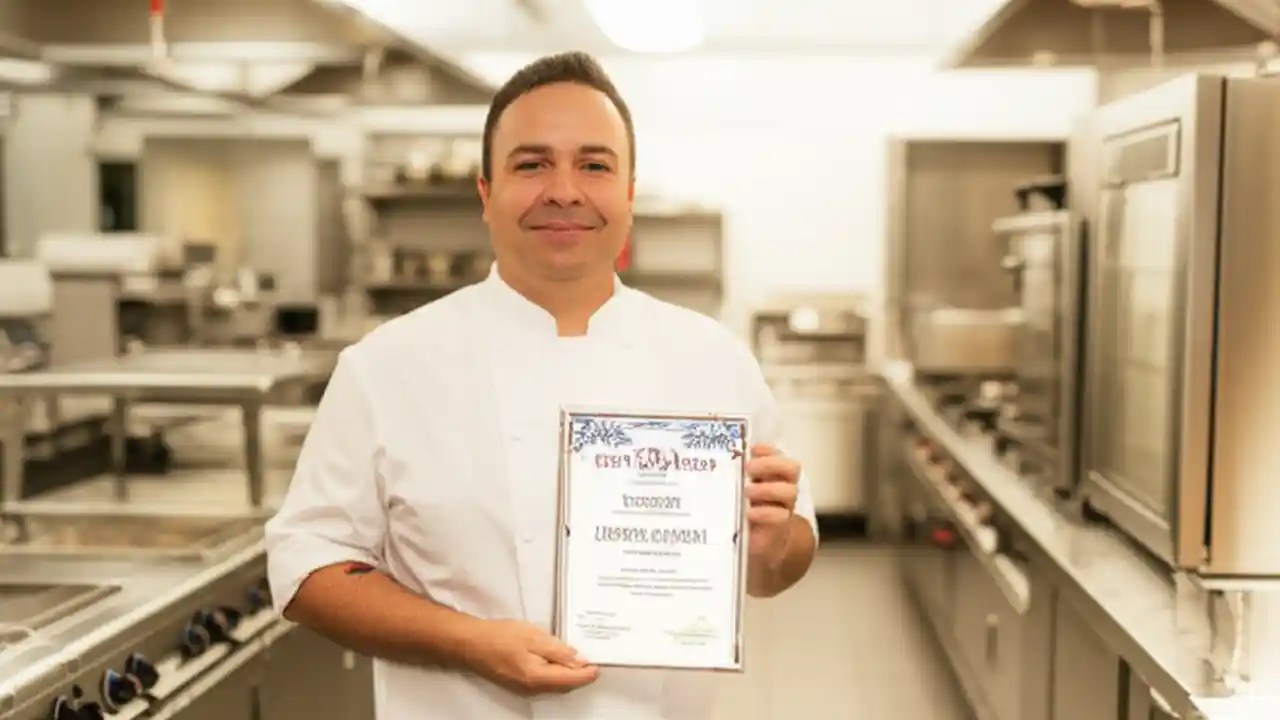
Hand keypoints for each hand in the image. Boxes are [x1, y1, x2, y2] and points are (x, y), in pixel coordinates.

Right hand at [463, 619, 598, 696]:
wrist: (471, 643)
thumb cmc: (501, 636)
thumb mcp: (533, 637)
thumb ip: (558, 650)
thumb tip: (580, 661)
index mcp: (537, 677)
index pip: (570, 680)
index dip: (587, 674)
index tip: (599, 666)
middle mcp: (532, 688)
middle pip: (563, 686)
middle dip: (579, 676)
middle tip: (592, 660)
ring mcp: (524, 688)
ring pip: (554, 685)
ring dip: (567, 675)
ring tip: (578, 659)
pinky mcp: (518, 683)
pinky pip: (544, 682)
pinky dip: (555, 674)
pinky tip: (558, 661)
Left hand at [745, 444, 799, 564]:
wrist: (757, 543)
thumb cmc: (745, 511)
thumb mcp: (738, 491)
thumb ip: (736, 477)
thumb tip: (717, 461)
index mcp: (774, 475)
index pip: (780, 456)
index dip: (769, 451)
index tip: (752, 451)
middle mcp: (783, 488)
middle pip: (792, 469)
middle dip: (770, 465)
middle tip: (749, 469)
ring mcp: (785, 507)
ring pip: (789, 492)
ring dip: (767, 489)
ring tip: (747, 492)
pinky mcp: (780, 526)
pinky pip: (780, 516)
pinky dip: (765, 513)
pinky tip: (750, 513)